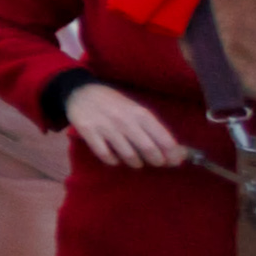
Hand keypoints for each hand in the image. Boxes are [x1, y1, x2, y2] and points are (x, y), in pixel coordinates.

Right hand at [64, 81, 185, 170]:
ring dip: (136, 163)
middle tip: (156, 163)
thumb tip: (174, 151)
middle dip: (156, 161)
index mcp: (140, 113)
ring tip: (136, 162)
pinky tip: (115, 158)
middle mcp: (125, 120)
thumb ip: (152, 128)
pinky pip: (105, 155)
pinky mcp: (89, 132)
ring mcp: (106, 127)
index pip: (164, 139)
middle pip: (148, 149)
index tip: (174, 162)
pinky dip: (113, 161)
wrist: (81, 92)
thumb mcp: (136, 109)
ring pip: (128, 155)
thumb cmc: (114, 103)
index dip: (172, 155)